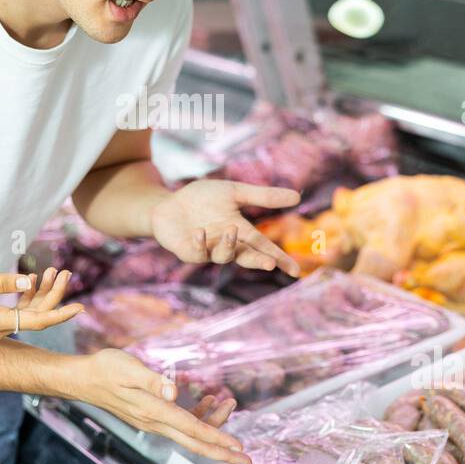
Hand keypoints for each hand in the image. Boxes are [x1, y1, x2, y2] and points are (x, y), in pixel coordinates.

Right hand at [0, 269, 81, 342]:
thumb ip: (0, 283)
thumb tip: (30, 281)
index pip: (37, 321)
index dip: (60, 313)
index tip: (80, 307)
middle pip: (36, 316)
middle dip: (54, 295)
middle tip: (66, 273)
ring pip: (26, 314)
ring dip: (41, 295)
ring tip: (54, 272)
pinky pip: (14, 313)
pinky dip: (25, 298)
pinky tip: (32, 280)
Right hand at [70, 349, 249, 463]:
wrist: (84, 379)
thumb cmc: (106, 369)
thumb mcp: (129, 368)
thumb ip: (152, 379)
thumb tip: (175, 392)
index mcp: (153, 411)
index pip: (193, 429)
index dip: (218, 438)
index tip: (239, 448)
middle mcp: (155, 422)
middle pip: (195, 442)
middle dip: (223, 451)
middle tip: (247, 459)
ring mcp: (153, 421)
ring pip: (190, 432)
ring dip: (213, 422)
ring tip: (229, 403)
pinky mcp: (151, 416)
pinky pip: (180, 423)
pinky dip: (197, 414)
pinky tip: (205, 399)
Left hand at [150, 179, 301, 277]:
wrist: (167, 203)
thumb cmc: (202, 199)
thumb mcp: (234, 192)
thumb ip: (262, 196)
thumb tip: (297, 197)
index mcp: (240, 232)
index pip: (264, 247)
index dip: (279, 259)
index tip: (295, 271)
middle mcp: (226, 245)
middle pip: (246, 258)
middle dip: (258, 261)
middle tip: (270, 264)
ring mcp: (207, 250)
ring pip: (222, 256)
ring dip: (228, 246)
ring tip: (232, 230)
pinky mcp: (187, 251)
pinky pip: (196, 252)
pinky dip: (200, 243)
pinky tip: (200, 232)